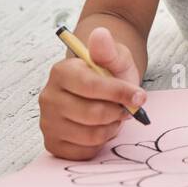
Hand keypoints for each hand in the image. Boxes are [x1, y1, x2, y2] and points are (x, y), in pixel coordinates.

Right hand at [39, 26, 144, 159]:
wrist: (100, 88)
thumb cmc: (109, 73)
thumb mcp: (116, 57)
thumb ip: (109, 49)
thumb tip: (100, 34)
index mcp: (61, 72)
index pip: (91, 86)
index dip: (119, 93)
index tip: (139, 96)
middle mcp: (48, 97)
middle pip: (92, 114)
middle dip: (118, 112)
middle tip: (128, 108)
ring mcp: (48, 122)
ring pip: (90, 135)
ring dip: (111, 127)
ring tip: (114, 116)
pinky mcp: (53, 143)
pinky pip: (84, 151)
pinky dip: (100, 142)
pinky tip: (101, 128)